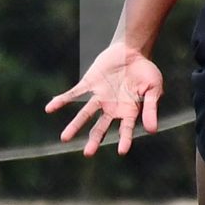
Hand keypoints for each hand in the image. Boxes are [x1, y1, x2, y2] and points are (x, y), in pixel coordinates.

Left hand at [45, 39, 163, 156]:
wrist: (132, 49)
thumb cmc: (146, 71)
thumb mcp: (153, 88)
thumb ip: (151, 108)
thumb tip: (152, 130)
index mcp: (129, 111)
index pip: (126, 129)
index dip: (125, 140)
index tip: (122, 151)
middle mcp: (112, 108)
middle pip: (101, 127)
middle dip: (94, 140)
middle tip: (87, 154)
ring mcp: (99, 97)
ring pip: (85, 114)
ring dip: (75, 125)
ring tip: (64, 138)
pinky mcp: (89, 84)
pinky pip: (74, 94)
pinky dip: (62, 101)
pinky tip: (50, 109)